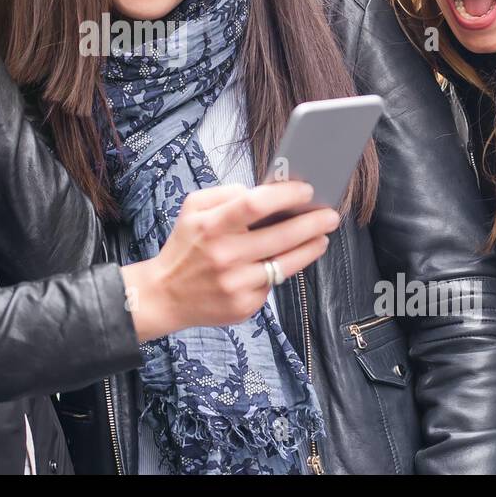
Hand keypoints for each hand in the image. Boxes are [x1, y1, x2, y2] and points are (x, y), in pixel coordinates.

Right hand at [120, 182, 338, 341]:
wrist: (165, 295)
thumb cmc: (185, 247)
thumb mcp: (193, 209)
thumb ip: (225, 194)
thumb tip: (262, 192)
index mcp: (211, 227)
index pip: (255, 204)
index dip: (285, 195)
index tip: (306, 190)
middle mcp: (225, 256)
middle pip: (281, 236)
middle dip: (312, 223)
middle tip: (330, 215)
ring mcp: (236, 284)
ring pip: (286, 264)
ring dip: (310, 249)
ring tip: (322, 238)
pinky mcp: (244, 306)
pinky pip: (272, 285)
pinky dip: (281, 271)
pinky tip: (286, 261)